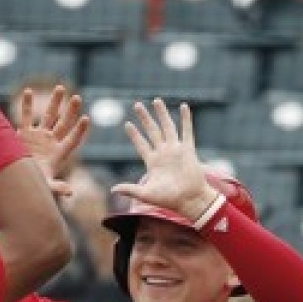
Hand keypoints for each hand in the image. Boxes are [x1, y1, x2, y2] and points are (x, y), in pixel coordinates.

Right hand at [14, 86, 89, 196]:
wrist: (14, 180)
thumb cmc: (32, 185)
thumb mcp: (45, 185)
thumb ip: (57, 187)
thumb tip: (70, 192)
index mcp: (58, 154)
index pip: (72, 139)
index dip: (80, 130)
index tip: (86, 119)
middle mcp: (50, 142)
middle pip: (63, 124)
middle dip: (70, 111)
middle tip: (77, 98)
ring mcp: (38, 136)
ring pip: (48, 116)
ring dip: (54, 103)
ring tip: (60, 88)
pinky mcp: (23, 134)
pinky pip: (25, 116)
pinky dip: (26, 104)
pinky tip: (29, 91)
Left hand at [112, 99, 216, 219]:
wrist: (190, 200)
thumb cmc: (169, 199)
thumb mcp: (145, 194)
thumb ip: (129, 189)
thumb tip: (112, 190)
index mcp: (152, 162)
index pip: (141, 144)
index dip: (134, 135)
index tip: (127, 124)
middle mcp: (163, 153)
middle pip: (152, 131)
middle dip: (144, 118)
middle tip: (137, 105)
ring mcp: (176, 150)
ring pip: (167, 127)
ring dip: (162, 114)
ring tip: (156, 100)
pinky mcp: (188, 150)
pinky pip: (187, 131)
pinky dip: (186, 119)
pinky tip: (183, 106)